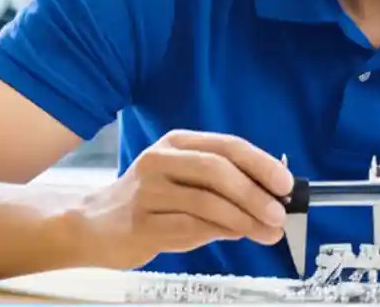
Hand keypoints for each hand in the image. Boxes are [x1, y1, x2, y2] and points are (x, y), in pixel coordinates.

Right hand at [77, 129, 294, 268]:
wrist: (93, 225)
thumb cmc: (151, 202)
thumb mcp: (185, 181)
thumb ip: (224, 186)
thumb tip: (272, 200)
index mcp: (177, 143)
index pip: (227, 146)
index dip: (261, 164)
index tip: (286, 184)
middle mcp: (160, 161)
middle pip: (217, 171)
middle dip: (255, 194)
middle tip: (279, 214)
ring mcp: (146, 192)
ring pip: (206, 202)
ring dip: (243, 220)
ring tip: (266, 232)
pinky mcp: (139, 224)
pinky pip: (189, 228)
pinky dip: (217, 233)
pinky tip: (233, 236)